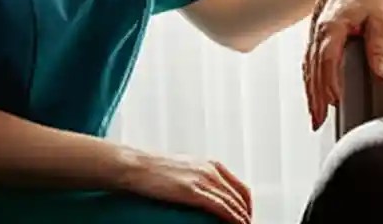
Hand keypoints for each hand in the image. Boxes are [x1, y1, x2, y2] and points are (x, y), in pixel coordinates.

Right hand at [120, 152, 251, 223]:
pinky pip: (221, 208)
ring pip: (234, 203)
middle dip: (247, 214)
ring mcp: (203, 179)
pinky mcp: (193, 191)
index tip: (246, 218)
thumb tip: (202, 195)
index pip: (240, 188)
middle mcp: (211, 170)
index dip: (247, 205)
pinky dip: (233, 219)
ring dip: (243, 219)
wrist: (134, 165)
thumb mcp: (183, 172)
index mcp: (211, 164)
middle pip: (241, 196)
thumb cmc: (153, 170)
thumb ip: (197, 180)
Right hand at [302, 0, 382, 129]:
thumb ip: (378, 49)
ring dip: (310, 90)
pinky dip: (310, 76)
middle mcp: (318, 28)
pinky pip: (309, 58)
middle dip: (314, 96)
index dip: (328, 83)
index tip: (334, 104)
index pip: (326, 60)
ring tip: (315, 114)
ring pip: (308, 65)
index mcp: (332, 25)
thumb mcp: (380, 20)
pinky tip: (313, 91)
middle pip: (313, 68)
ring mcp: (315, 29)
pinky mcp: (317, 30)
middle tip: (318, 122)